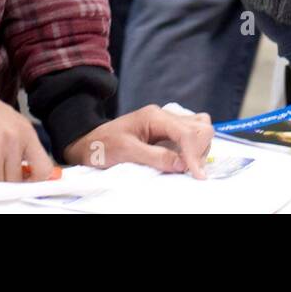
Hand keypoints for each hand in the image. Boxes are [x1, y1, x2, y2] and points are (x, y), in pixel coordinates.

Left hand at [66, 105, 212, 178]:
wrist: (90, 143)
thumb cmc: (104, 145)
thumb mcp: (127, 152)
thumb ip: (156, 157)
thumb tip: (183, 164)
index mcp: (155, 116)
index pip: (186, 131)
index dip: (194, 153)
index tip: (197, 175)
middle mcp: (165, 116)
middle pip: (200, 126)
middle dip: (200, 149)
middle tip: (192, 171)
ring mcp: (167, 123)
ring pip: (199, 128)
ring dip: (199, 148)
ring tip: (189, 167)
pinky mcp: (167, 132)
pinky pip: (190, 134)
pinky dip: (194, 148)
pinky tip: (185, 161)